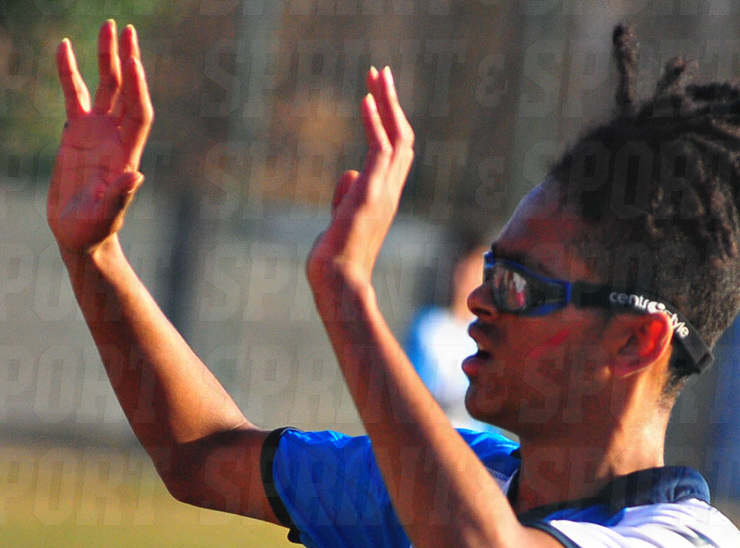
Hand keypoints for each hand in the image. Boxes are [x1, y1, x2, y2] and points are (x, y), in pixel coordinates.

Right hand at [47, 21, 154, 256]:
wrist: (79, 235)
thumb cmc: (94, 229)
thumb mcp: (105, 215)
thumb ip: (119, 196)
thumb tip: (136, 177)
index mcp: (126, 153)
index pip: (138, 112)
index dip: (138, 88)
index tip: (134, 61)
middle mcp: (115, 136)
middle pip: (125, 90)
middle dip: (126, 60)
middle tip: (124, 29)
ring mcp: (96, 132)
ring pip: (104, 86)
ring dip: (105, 58)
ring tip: (106, 27)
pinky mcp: (76, 132)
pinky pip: (74, 95)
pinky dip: (69, 72)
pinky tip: (63, 48)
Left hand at [306, 67, 414, 294]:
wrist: (338, 283)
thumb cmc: (336, 259)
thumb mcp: (340, 220)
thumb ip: (345, 196)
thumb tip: (348, 174)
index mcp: (385, 197)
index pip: (395, 152)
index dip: (389, 121)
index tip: (375, 94)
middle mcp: (391, 191)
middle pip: (403, 137)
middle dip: (392, 102)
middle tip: (381, 72)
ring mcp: (385, 191)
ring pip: (398, 137)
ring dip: (387, 102)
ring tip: (377, 74)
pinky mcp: (373, 193)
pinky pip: (380, 149)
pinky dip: (374, 122)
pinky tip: (365, 100)